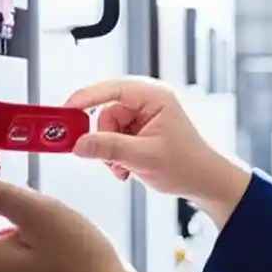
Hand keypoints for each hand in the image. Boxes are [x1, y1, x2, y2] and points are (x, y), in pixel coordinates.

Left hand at [0, 176, 151, 271]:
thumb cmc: (82, 268)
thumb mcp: (41, 213)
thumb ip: (2, 193)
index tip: (14, 201)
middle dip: (5, 227)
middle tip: (40, 224)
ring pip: (0, 260)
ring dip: (21, 246)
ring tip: (53, 244)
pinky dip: (32, 266)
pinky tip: (58, 264)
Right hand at [66, 77, 250, 226]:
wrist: (205, 182)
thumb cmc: (187, 165)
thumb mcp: (144, 158)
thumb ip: (108, 149)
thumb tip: (78, 144)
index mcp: (154, 97)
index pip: (112, 88)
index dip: (86, 97)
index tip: (66, 110)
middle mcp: (148, 102)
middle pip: (107, 111)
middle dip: (103, 138)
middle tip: (102, 156)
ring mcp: (144, 116)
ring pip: (108, 128)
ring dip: (109, 151)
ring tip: (123, 168)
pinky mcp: (140, 131)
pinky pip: (115, 138)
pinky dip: (115, 155)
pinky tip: (126, 169)